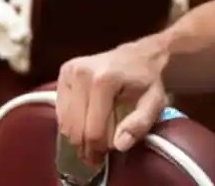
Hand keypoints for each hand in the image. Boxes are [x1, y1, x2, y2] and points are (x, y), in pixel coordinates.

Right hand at [56, 39, 168, 166]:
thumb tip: (120, 145)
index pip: (93, 129)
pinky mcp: (64, 73)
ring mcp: (70, 71)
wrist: (140, 56)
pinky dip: (71, 124)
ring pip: (64, 122)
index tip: (103, 159)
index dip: (98, 150)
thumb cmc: (147, 82)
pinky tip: (86, 122)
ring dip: (78, 137)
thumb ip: (139, 125)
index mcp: (104, 80)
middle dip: (86, 147)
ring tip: (93, 139)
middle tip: (97, 155)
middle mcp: (82, 73)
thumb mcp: (154, 104)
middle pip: (75, 127)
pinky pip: (60, 112)